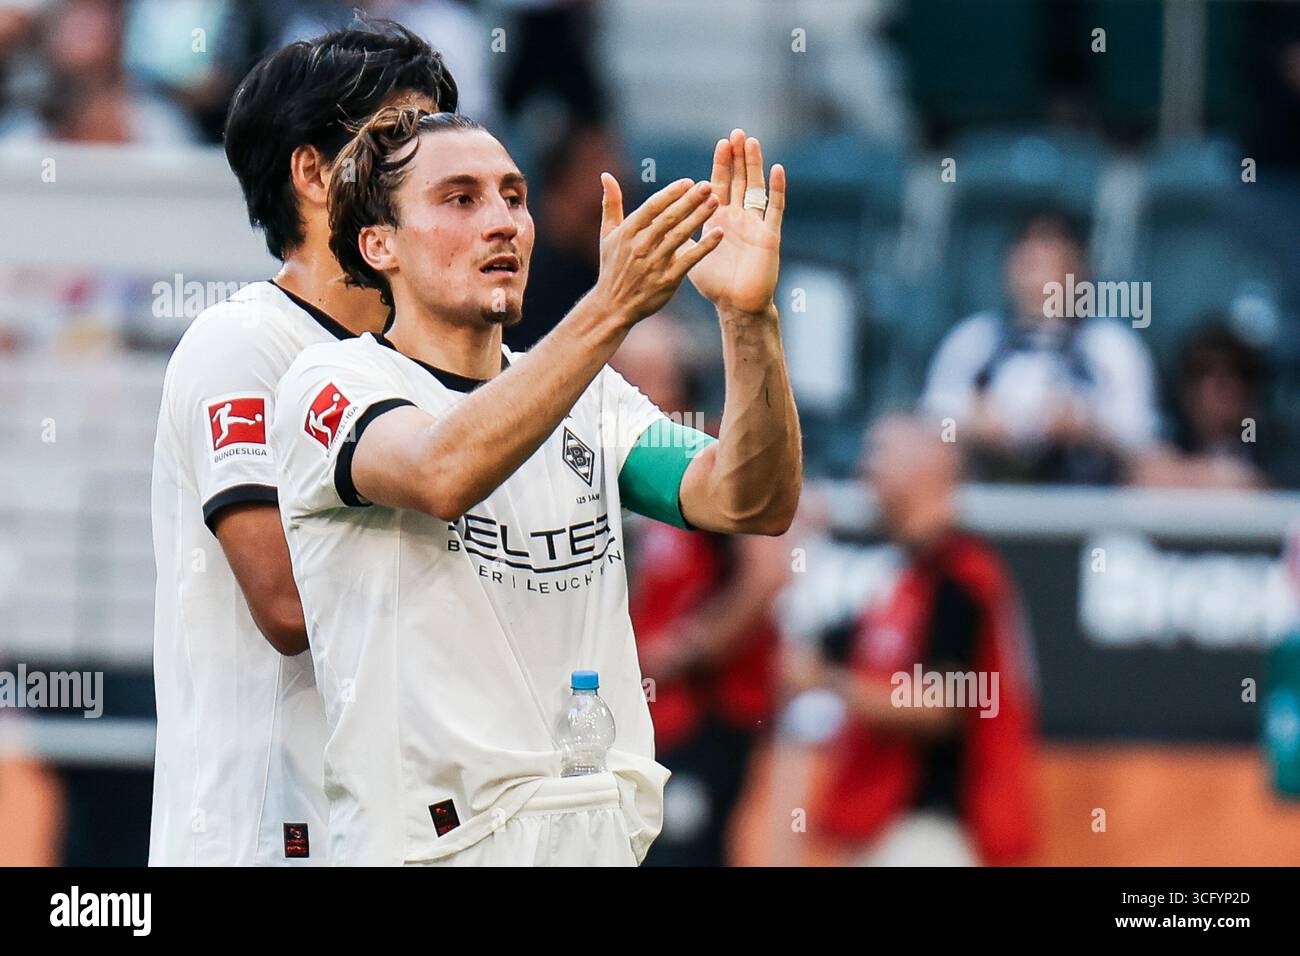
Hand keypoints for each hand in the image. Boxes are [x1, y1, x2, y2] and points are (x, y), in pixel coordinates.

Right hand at [590, 175, 723, 326]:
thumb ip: (610, 204)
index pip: (652, 207)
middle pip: (669, 219)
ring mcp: (655, 264)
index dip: (671, 193)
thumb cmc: (612, 267)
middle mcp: (641, 246)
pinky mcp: (667, 280)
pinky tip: (719, 233)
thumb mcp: (607, 234)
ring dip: (699, 217)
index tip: (689, 182)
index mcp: (628, 232)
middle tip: (708, 185)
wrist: (613, 306)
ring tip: (716, 201)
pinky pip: (689, 260)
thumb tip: (606, 175)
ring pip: (680, 236)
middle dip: (689, 200)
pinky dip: (704, 247)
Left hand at [687, 129, 784, 316]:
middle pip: (740, 181)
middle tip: (736, 133)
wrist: (736, 305)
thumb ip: (680, 235)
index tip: (721, 143)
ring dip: (754, 165)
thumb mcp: (692, 254)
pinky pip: (774, 209)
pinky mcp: (769, 235)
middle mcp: (740, 218)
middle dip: (738, 158)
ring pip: (756, 188)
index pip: (722, 186)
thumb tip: (661, 222)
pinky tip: (777, 170)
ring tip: (752, 142)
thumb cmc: (715, 283)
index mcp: (721, 220)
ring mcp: (756, 224)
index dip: (722, 165)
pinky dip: (777, 189)